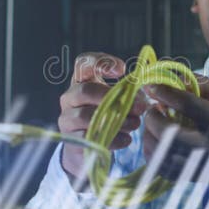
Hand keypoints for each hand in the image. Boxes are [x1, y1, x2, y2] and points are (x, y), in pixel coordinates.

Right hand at [58, 52, 147, 179]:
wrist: (90, 146)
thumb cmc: (106, 116)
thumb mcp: (115, 100)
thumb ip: (126, 94)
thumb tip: (140, 98)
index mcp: (81, 82)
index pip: (82, 63)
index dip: (100, 62)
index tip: (122, 70)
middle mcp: (70, 98)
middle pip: (85, 90)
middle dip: (114, 97)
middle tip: (139, 107)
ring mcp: (67, 119)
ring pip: (86, 116)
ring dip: (116, 120)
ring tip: (135, 124)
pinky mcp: (71, 140)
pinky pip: (89, 138)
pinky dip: (112, 139)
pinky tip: (126, 139)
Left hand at [143, 74, 208, 200]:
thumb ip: (205, 84)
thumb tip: (175, 77)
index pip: (186, 103)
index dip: (164, 92)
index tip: (152, 86)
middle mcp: (208, 144)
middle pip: (168, 133)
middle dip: (152, 118)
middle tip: (152, 109)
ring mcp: (200, 164)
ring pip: (161, 155)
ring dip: (149, 136)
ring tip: (153, 125)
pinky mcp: (194, 177)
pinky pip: (162, 170)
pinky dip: (153, 155)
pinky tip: (156, 142)